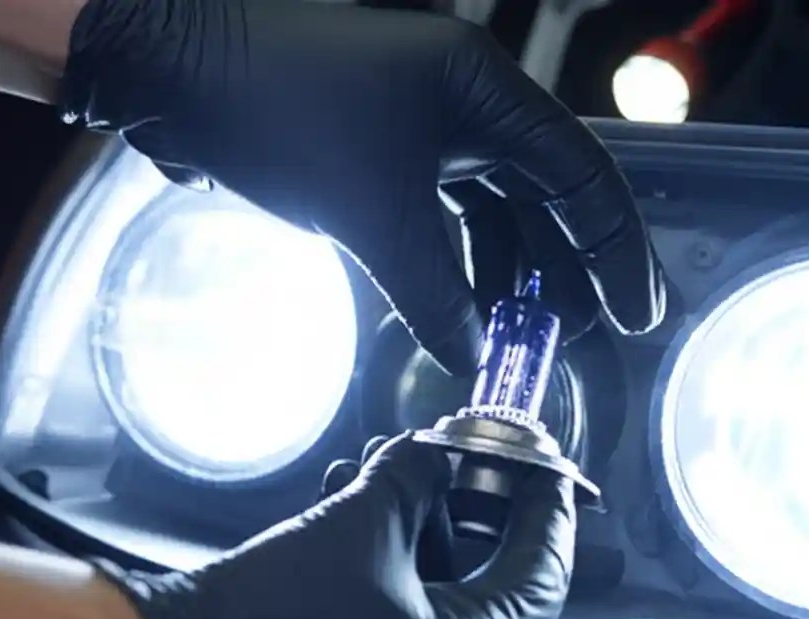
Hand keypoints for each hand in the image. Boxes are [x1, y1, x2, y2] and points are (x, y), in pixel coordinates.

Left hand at [60, 0, 665, 375]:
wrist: (174, 68)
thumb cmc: (279, 111)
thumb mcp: (372, 214)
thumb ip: (433, 293)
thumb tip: (473, 359)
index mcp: (484, 92)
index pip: (580, 176)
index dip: (616, 251)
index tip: (635, 318)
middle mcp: (464, 103)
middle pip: (543, 196)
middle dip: (563, 273)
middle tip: (576, 342)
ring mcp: (422, 125)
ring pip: (490, 211)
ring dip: (505, 275)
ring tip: (517, 339)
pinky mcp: (379, 151)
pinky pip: (439, 215)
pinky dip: (452, 265)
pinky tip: (458, 311)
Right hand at [97, 433, 575, 618]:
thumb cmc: (277, 611)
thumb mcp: (363, 521)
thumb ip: (418, 474)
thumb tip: (435, 449)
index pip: (542, 577)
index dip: (548, 510)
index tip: (549, 465)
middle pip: (496, 582)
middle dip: (474, 507)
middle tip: (472, 455)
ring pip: (446, 590)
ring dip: (421, 523)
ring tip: (388, 465)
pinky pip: (410, 609)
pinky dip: (394, 558)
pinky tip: (360, 501)